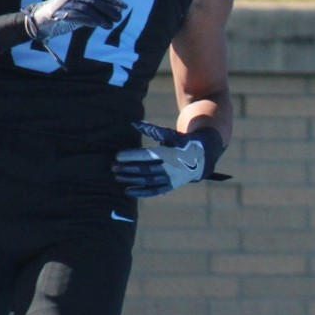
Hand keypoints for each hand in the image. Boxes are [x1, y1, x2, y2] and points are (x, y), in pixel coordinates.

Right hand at [21, 0, 125, 42]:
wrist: (40, 20)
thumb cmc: (63, 16)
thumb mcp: (81, 12)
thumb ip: (95, 12)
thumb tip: (114, 14)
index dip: (113, 0)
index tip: (125, 7)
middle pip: (94, 1)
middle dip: (109, 10)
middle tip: (119, 18)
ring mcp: (66, 3)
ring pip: (87, 9)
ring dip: (100, 17)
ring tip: (110, 26)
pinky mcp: (60, 13)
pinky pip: (76, 16)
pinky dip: (88, 20)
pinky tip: (97, 25)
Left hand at [112, 120, 226, 197]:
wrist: (201, 158)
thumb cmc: (181, 142)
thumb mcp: (169, 134)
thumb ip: (152, 130)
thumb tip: (134, 123)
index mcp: (169, 153)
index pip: (147, 155)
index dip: (131, 156)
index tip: (118, 156)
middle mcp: (170, 167)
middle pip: (145, 169)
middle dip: (128, 169)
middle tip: (113, 167)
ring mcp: (170, 178)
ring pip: (148, 181)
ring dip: (132, 180)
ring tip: (117, 177)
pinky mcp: (170, 186)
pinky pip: (154, 191)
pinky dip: (141, 192)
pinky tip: (128, 191)